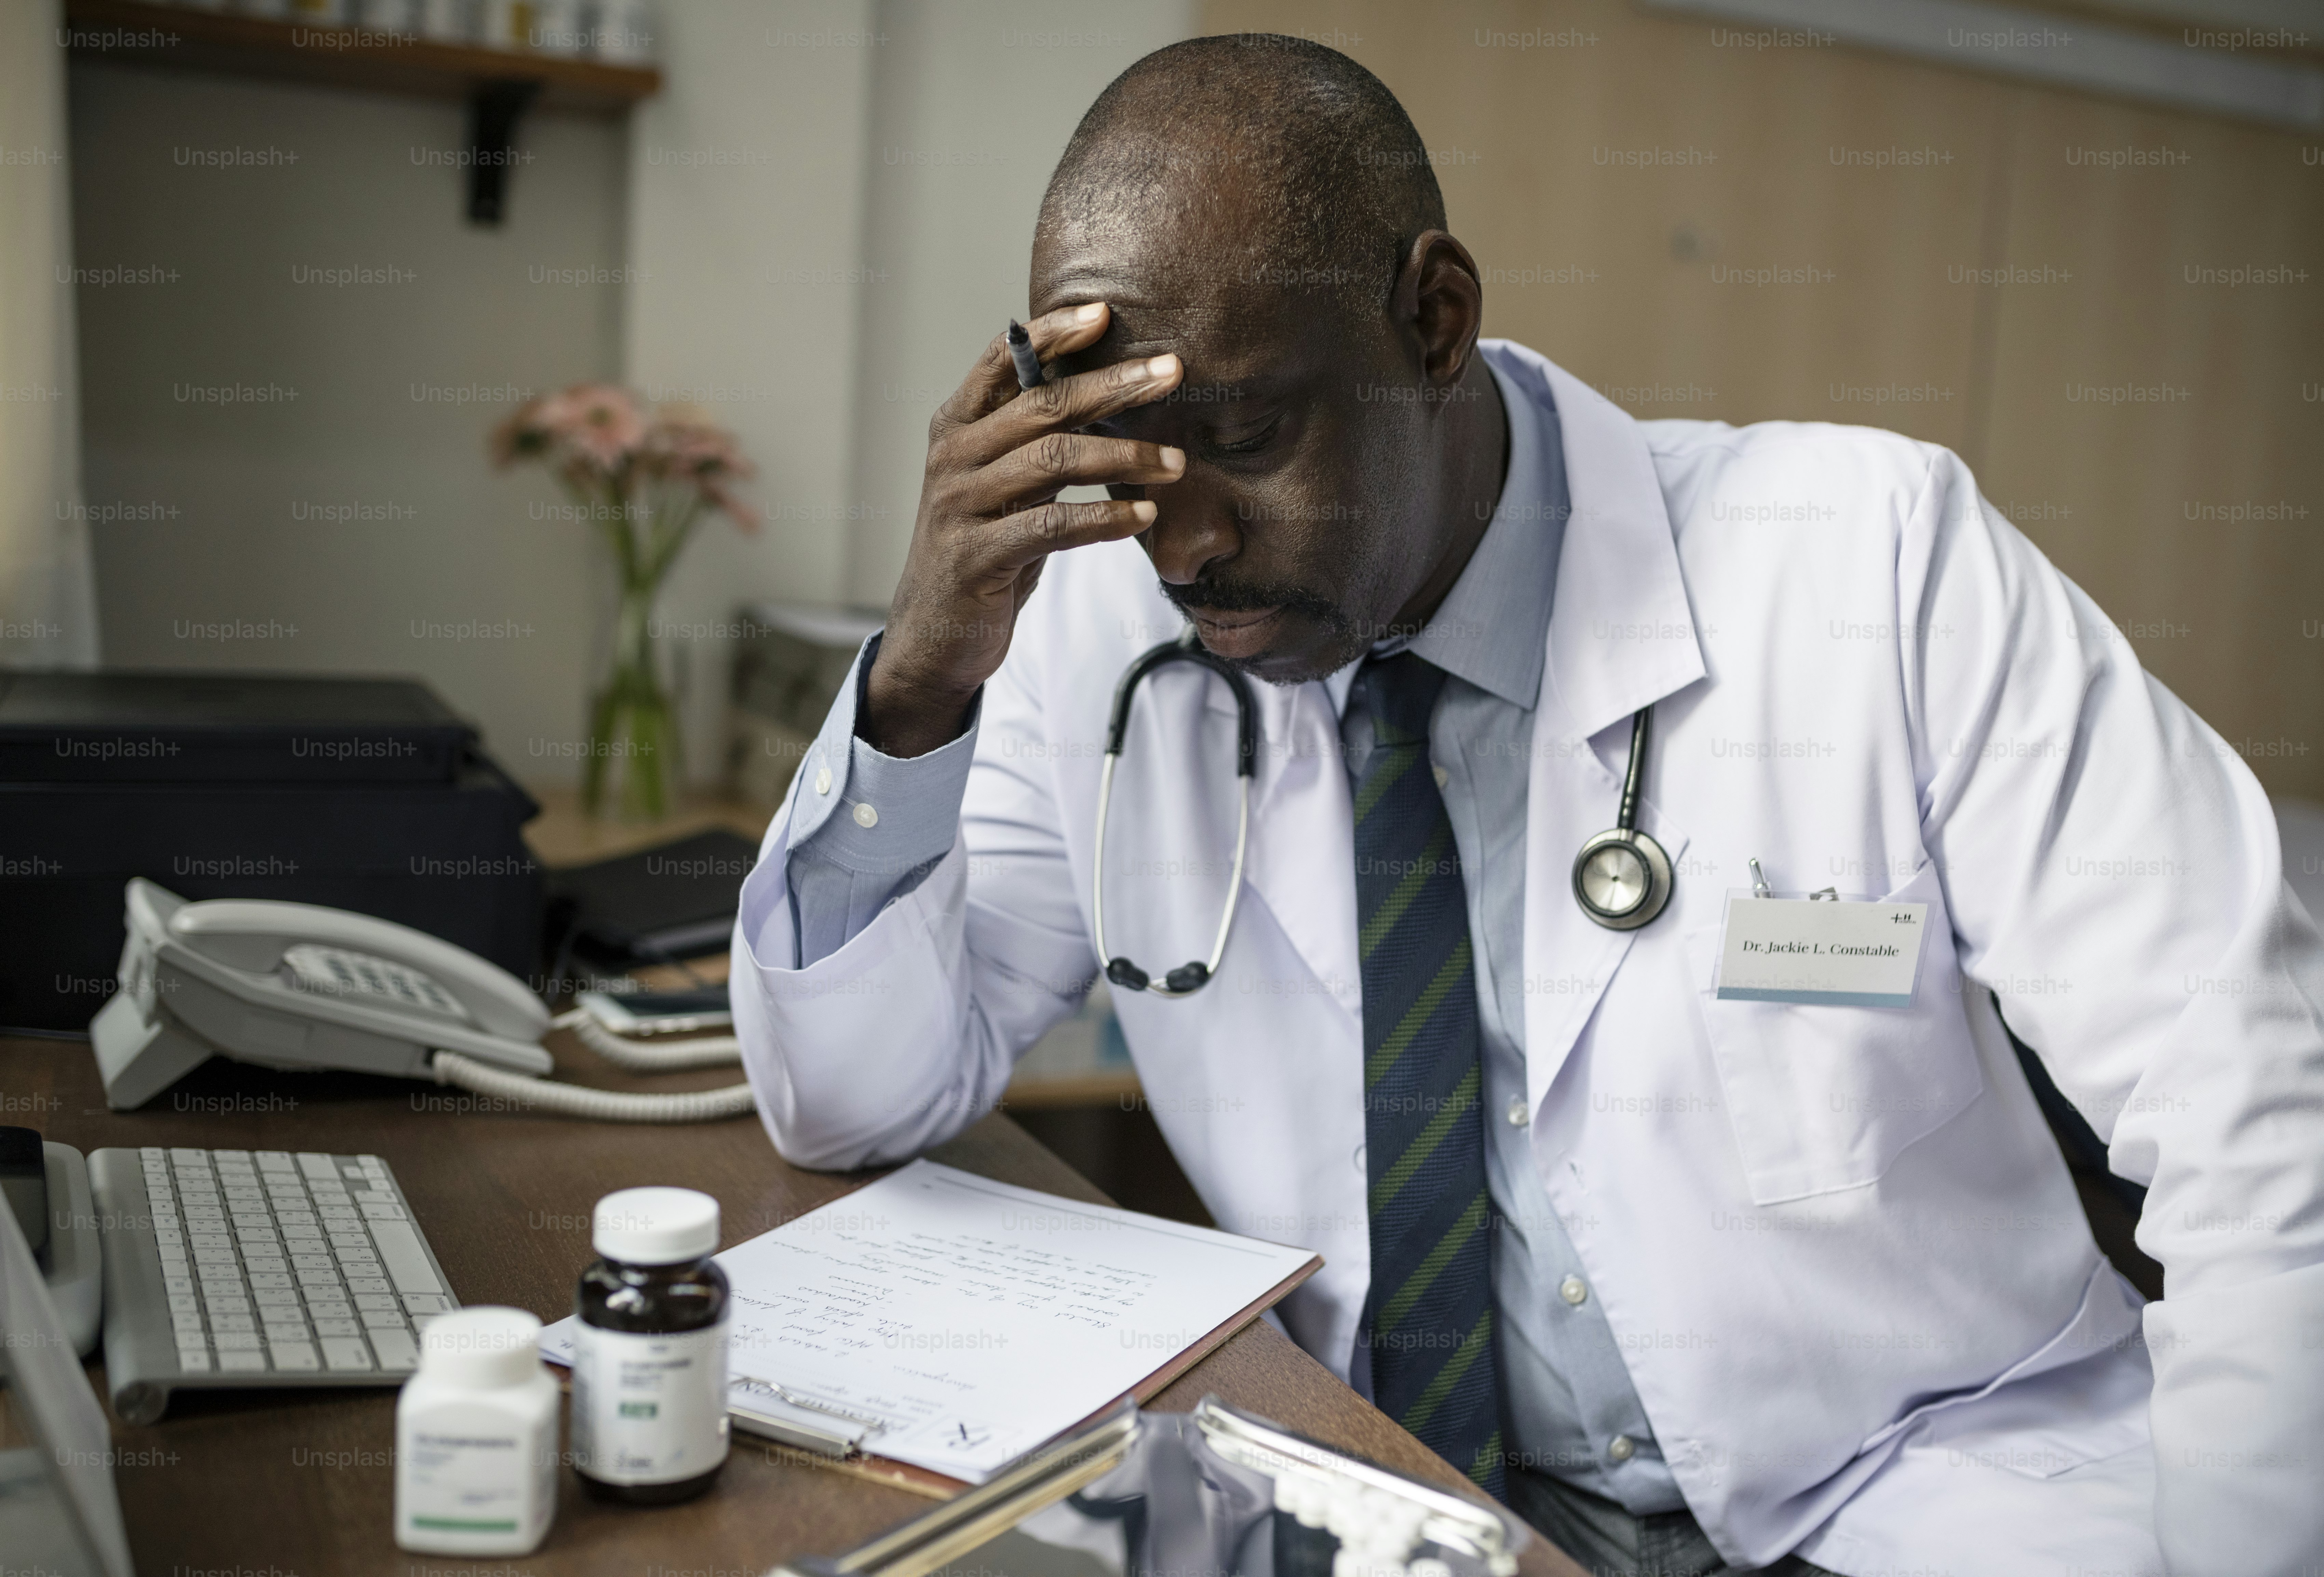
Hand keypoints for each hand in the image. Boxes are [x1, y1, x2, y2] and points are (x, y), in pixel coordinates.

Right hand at [863, 302, 1185, 757]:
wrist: (935, 633)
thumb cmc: (984, 547)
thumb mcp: (1002, 483)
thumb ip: (1032, 438)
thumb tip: (1105, 389)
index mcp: (957, 426)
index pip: (1002, 362)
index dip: (1052, 333)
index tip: (1104, 313)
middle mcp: (954, 456)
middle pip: (1043, 405)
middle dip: (1113, 385)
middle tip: (1172, 372)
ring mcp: (961, 505)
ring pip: (1053, 460)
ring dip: (1124, 456)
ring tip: (1177, 463)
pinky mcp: (978, 556)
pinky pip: (1052, 526)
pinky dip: (1105, 519)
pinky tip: (1143, 516)